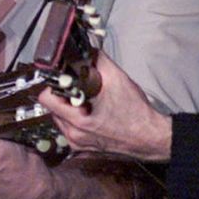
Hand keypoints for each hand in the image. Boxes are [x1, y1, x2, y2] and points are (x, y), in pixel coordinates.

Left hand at [38, 52, 172, 160]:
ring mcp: (78, 145)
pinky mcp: (84, 149)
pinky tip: (92, 112)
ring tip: (87, 100)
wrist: (151, 137)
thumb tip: (86, 48)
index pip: (46, 99)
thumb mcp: (118, 80)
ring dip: (69, 107)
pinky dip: (76, 119)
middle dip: (63, 95)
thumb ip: (98, 61)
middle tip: (78, 87)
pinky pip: (70, 129)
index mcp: (78, 121)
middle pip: (52, 108)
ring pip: (61, 119)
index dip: (53, 84)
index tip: (63, 78)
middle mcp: (74, 136)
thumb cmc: (137, 113)